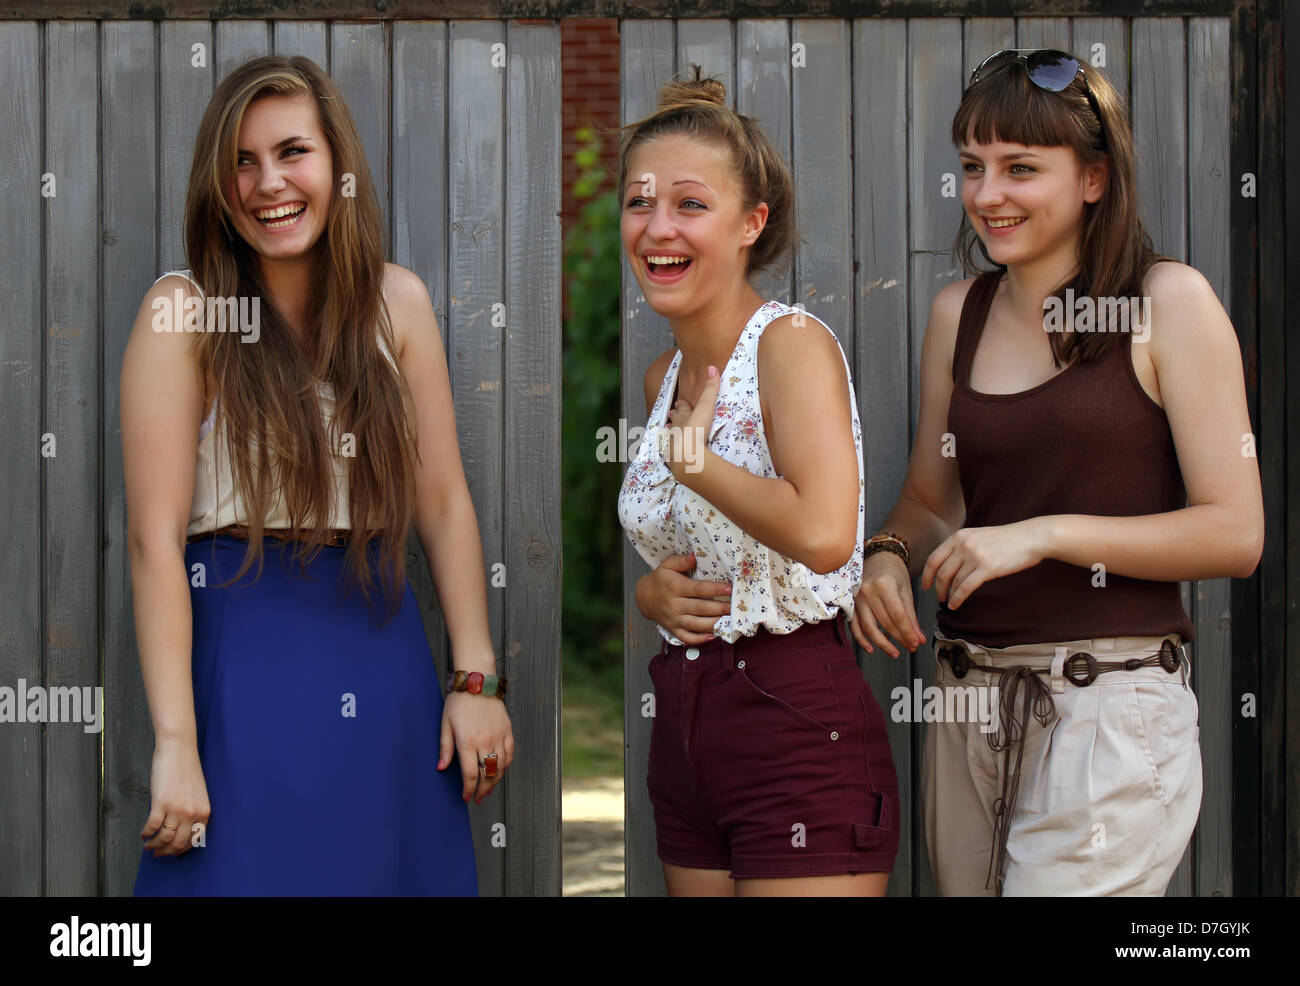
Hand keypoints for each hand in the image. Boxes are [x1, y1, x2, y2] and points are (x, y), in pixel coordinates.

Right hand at [140, 737, 210, 857]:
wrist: (179, 750)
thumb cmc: (186, 770)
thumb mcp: (197, 794)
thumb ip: (193, 812)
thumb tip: (181, 830)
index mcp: (204, 811)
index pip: (194, 840)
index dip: (181, 849)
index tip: (173, 852)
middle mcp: (193, 813)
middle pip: (178, 843)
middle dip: (166, 851)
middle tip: (157, 853)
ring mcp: (177, 809)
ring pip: (164, 839)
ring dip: (154, 845)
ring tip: (148, 845)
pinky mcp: (161, 803)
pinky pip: (152, 827)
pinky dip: (146, 834)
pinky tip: (144, 834)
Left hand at [439, 689, 513, 804]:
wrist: (478, 681)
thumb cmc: (459, 702)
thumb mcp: (445, 724)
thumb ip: (445, 748)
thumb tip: (441, 767)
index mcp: (467, 742)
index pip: (471, 775)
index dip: (469, 790)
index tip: (466, 797)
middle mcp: (485, 741)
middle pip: (487, 775)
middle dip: (482, 790)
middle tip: (478, 798)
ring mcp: (499, 736)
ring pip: (501, 767)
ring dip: (495, 781)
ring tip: (488, 789)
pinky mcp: (507, 730)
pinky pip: (510, 753)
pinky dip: (506, 765)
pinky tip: (500, 771)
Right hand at [636, 551, 731, 644]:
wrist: (643, 597)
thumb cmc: (660, 579)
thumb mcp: (666, 565)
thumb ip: (680, 561)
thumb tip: (694, 556)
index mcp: (675, 587)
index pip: (698, 589)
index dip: (715, 589)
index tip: (730, 589)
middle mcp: (674, 605)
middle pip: (701, 608)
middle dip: (720, 608)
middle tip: (736, 607)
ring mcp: (674, 619)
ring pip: (697, 624)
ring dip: (714, 624)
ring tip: (729, 621)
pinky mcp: (673, 630)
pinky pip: (687, 638)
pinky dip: (700, 639)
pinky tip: (713, 636)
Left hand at [664, 365, 719, 480]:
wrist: (686, 456)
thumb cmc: (696, 430)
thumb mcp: (706, 407)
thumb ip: (710, 389)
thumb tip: (712, 367)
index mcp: (683, 416)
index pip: (682, 408)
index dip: (682, 405)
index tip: (679, 402)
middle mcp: (675, 429)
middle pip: (674, 421)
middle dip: (674, 416)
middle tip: (671, 413)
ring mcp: (673, 444)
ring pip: (670, 436)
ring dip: (671, 433)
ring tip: (668, 431)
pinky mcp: (673, 459)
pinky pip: (670, 454)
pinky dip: (670, 451)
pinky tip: (670, 453)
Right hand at [850, 550, 923, 658]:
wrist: (877, 556)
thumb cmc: (894, 572)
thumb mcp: (906, 590)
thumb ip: (911, 615)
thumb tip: (918, 639)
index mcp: (884, 585)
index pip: (898, 616)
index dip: (908, 632)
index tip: (917, 643)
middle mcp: (868, 591)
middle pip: (885, 623)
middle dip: (900, 638)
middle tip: (911, 647)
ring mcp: (856, 598)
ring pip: (869, 628)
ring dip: (882, 644)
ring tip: (895, 652)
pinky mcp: (850, 603)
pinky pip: (854, 626)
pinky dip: (862, 639)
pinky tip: (872, 649)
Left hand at [921, 519, 1047, 609]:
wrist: (1030, 537)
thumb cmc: (1007, 539)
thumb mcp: (978, 535)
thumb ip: (962, 546)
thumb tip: (949, 564)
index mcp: (959, 537)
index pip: (934, 558)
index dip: (926, 575)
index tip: (925, 585)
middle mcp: (963, 545)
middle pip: (941, 572)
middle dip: (937, 588)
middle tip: (938, 597)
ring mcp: (975, 556)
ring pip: (953, 581)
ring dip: (948, 595)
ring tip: (949, 602)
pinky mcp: (987, 568)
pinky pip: (965, 588)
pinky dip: (958, 599)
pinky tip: (956, 604)